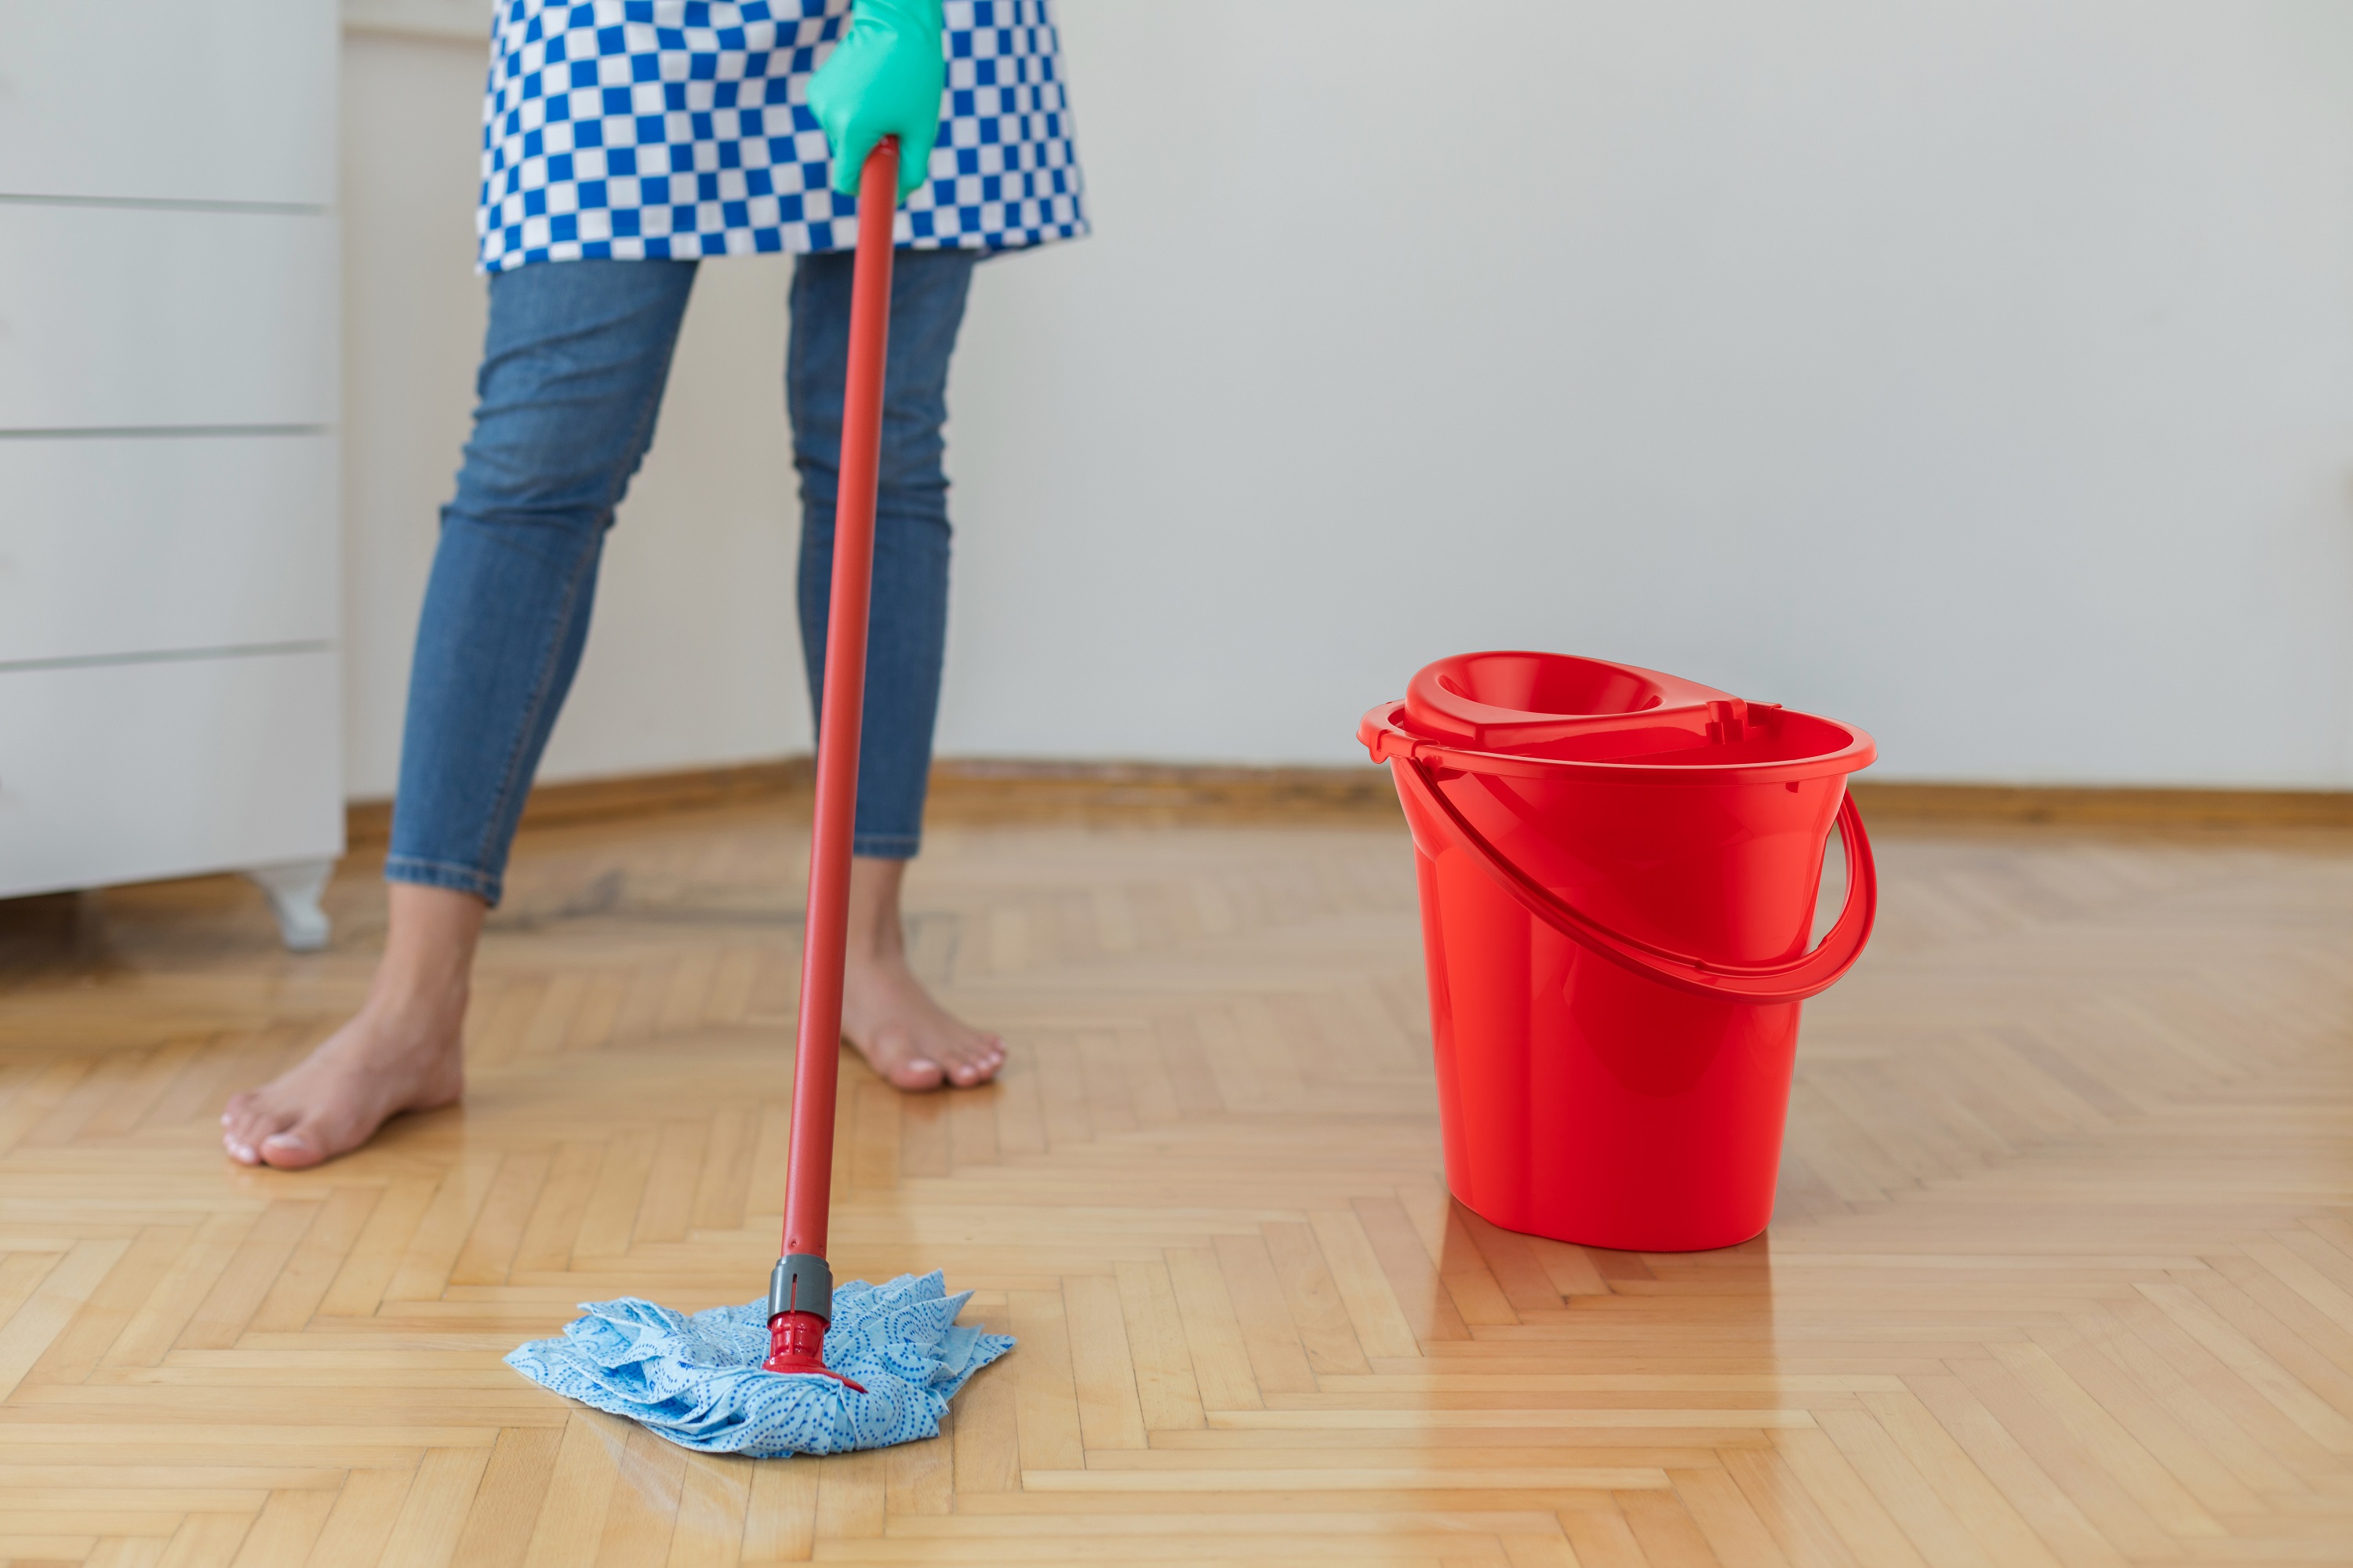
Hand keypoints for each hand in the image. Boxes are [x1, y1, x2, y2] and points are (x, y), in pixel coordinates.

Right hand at [808, 0, 945, 200]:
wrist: (895, 22)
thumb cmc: (915, 74)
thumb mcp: (923, 129)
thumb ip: (912, 171)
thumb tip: (899, 198)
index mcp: (851, 129)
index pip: (846, 183)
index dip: (866, 188)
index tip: (882, 183)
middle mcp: (827, 116)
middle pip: (848, 159)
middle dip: (871, 152)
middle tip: (896, 126)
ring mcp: (818, 101)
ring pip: (843, 138)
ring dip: (864, 131)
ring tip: (885, 101)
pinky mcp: (816, 89)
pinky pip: (837, 118)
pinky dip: (853, 113)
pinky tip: (869, 89)